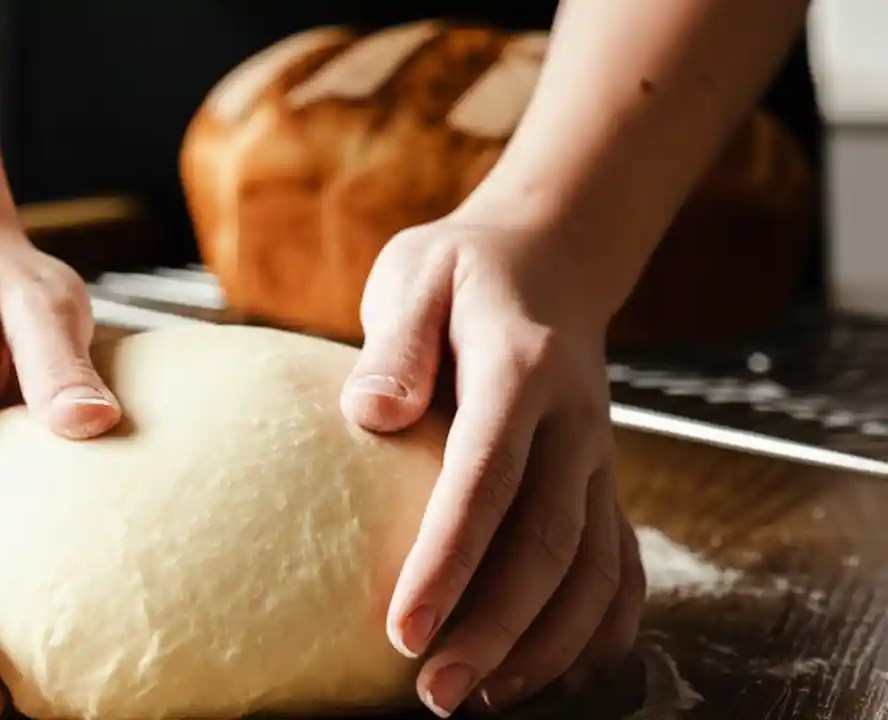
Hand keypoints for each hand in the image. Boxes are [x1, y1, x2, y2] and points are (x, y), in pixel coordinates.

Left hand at [342, 209, 645, 714]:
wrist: (548, 261)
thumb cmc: (464, 273)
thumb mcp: (418, 276)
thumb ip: (397, 345)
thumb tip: (370, 415)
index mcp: (523, 368)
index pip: (486, 477)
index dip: (449, 561)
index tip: (404, 630)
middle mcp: (575, 422)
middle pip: (547, 543)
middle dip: (494, 629)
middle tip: (435, 694)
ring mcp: (598, 458)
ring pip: (592, 569)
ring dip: (545, 645)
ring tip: (481, 698)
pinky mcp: (601, 482)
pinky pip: (619, 567)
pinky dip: (597, 630)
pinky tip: (552, 675)